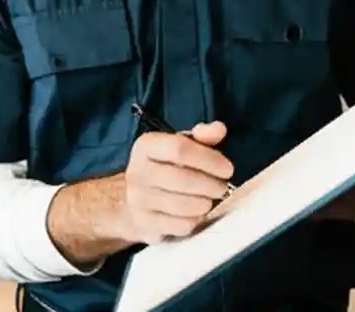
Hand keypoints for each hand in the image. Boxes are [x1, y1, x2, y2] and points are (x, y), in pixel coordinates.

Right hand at [121, 122, 234, 244]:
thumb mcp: (177, 146)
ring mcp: (139, 200)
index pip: (179, 148)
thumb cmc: (161, 169)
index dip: (209, 159)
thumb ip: (201, 137)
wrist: (127, 200)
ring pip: (184, 205)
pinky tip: (195, 213)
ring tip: (209, 199)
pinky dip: (195, 220)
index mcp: (146, 146)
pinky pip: (180, 226)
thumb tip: (219, 129)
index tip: (227, 169)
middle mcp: (138, 172)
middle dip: (212, 185)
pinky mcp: (145, 225)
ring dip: (205, 204)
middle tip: (222, 187)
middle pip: (184, 179)